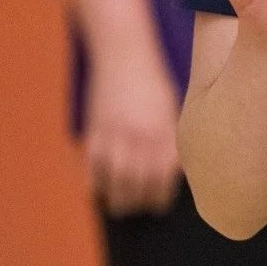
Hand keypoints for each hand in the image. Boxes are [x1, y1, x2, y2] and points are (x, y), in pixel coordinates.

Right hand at [84, 53, 181, 215]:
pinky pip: (92, 167)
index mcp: (166, 132)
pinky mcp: (95, 130)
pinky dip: (94, 184)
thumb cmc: (155, 86)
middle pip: (140, 184)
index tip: (158, 205)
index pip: (164, 178)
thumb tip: (174, 175)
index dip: (160, 197)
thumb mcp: (172, 112)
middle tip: (138, 208)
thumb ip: (171, 141)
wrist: (126, 57)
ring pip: (116, 180)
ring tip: (120, 206)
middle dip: (138, 202)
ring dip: (117, 199)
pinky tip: (99, 190)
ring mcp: (116, 134)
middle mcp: (142, 137)